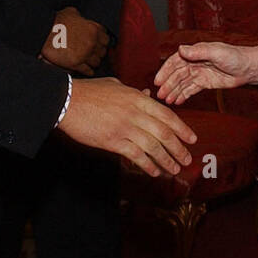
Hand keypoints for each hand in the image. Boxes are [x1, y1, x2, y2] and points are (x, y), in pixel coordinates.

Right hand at [40, 7, 108, 74]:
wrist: (44, 32)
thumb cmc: (56, 21)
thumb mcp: (71, 12)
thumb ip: (81, 17)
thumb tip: (81, 18)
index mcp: (93, 29)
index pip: (106, 38)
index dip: (102, 41)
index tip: (99, 43)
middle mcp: (92, 42)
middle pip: (103, 51)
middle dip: (98, 52)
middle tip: (94, 53)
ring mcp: (85, 54)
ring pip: (97, 62)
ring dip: (94, 62)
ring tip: (91, 62)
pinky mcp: (76, 64)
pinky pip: (88, 70)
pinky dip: (88, 71)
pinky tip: (87, 70)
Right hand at [58, 77, 196, 176]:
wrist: (66, 101)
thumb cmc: (89, 91)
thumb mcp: (116, 85)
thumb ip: (135, 92)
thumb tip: (148, 95)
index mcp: (137, 98)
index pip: (167, 115)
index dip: (182, 129)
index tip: (192, 139)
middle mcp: (135, 114)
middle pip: (164, 134)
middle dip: (179, 149)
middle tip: (187, 160)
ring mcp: (125, 128)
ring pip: (153, 147)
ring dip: (167, 160)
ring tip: (174, 169)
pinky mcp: (113, 142)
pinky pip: (136, 156)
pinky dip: (148, 165)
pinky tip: (154, 171)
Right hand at [155, 42, 255, 104]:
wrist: (249, 68)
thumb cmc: (235, 56)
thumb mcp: (216, 52)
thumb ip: (198, 52)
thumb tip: (181, 49)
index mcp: (195, 52)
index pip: (175, 62)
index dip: (165, 71)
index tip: (157, 81)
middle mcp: (194, 62)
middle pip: (177, 74)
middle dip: (168, 84)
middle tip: (160, 95)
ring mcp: (199, 73)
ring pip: (182, 83)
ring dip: (173, 91)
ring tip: (167, 101)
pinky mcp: (205, 82)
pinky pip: (191, 89)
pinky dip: (183, 95)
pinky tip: (177, 101)